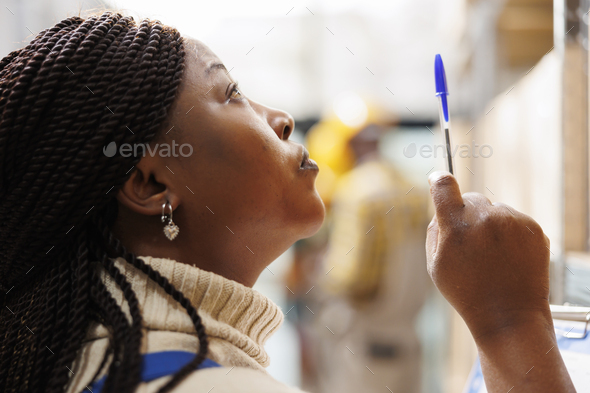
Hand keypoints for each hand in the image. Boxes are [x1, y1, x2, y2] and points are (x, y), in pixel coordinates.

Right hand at [425, 171, 551, 339]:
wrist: (509, 315)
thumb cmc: (466, 291)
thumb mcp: (435, 265)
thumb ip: (435, 231)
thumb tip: (441, 208)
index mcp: (455, 225)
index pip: (445, 186)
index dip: (439, 180)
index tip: (438, 179)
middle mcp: (485, 217)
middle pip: (472, 199)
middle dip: (468, 215)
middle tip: (470, 244)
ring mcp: (512, 221)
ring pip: (495, 210)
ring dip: (491, 226)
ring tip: (493, 257)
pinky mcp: (533, 228)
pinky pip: (515, 220)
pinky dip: (511, 235)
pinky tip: (508, 258)